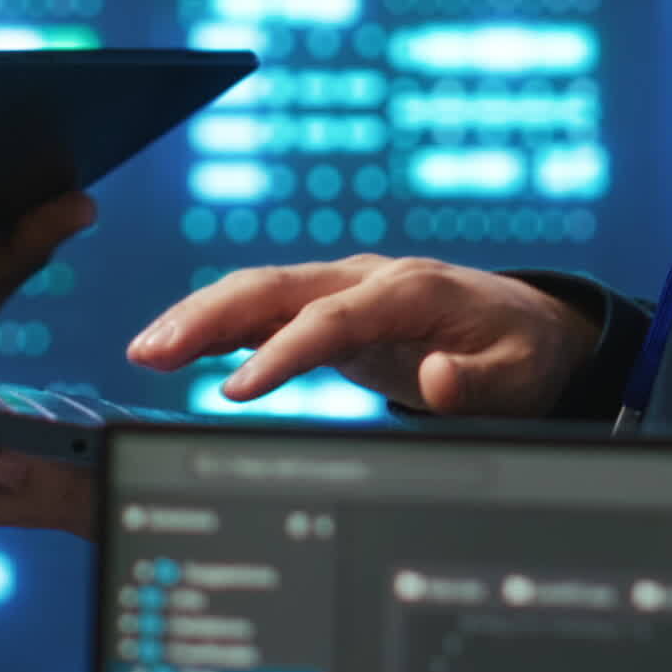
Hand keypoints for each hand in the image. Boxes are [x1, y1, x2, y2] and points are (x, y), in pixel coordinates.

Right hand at [128, 255, 597, 417]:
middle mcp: (364, 279)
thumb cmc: (521, 350)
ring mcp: (341, 290)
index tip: (236, 392)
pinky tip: (173, 349)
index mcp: (408, 290)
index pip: (331, 319)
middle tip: (150, 353)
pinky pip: (263, 312)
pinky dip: (217, 327)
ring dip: (197, 318)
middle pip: (273, 288)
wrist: (528, 327)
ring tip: (143, 352)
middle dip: (206, 317)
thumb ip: (477, 383)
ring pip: (257, 293)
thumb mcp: (518, 374)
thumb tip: (437, 379)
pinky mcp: (328, 311)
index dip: (281, 352)